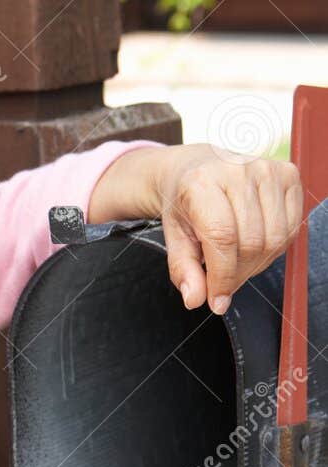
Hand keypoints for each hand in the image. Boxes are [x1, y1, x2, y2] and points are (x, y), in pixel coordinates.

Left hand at [155, 143, 303, 316]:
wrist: (198, 167)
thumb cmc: (186, 202)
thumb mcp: (175, 236)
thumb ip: (182, 269)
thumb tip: (195, 299)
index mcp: (202, 181)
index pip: (222, 237)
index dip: (223, 276)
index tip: (216, 300)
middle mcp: (237, 170)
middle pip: (252, 242)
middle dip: (237, 274)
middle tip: (223, 280)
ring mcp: (267, 170)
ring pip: (275, 239)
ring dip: (257, 264)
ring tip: (236, 261)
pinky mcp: (288, 174)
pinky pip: (291, 229)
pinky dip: (275, 248)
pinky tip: (255, 245)